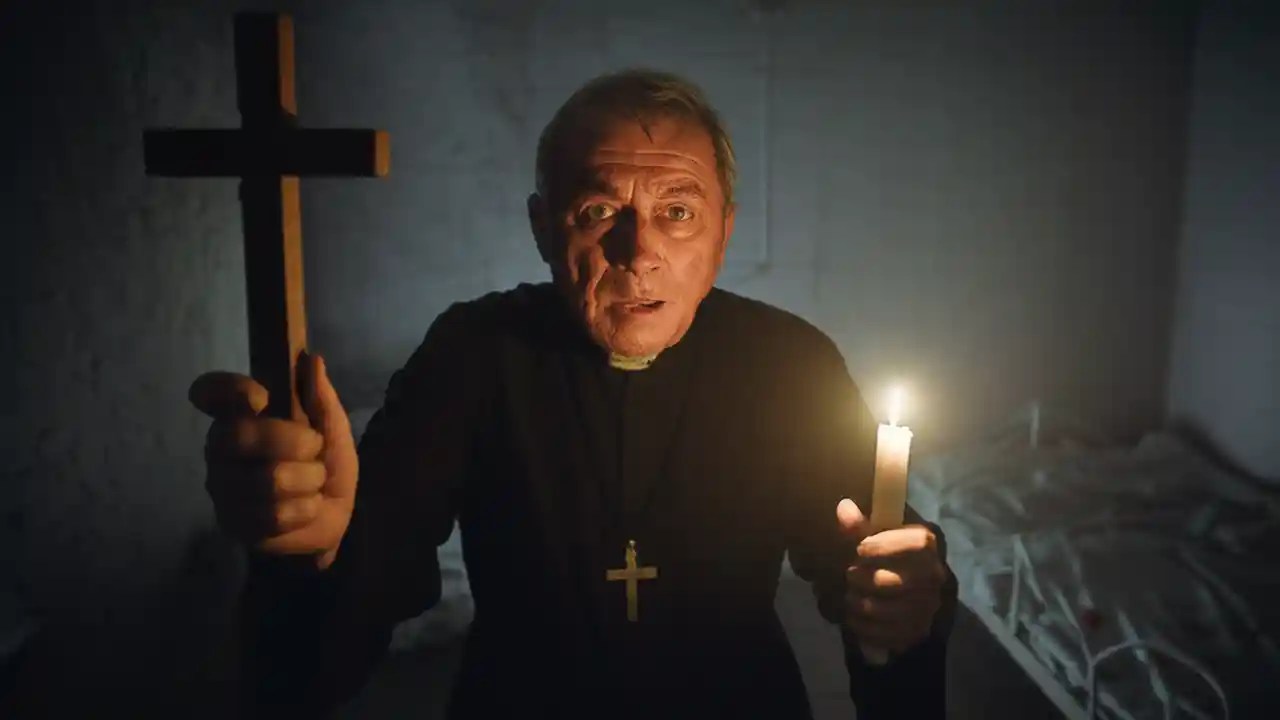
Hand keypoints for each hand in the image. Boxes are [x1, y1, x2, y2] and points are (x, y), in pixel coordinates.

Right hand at [190, 351, 358, 568]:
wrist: (331, 518)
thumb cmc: (325, 465)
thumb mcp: (333, 430)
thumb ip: (322, 399)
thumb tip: (313, 360)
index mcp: (241, 416)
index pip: (213, 391)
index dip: (229, 389)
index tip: (259, 397)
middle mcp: (221, 448)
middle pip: (241, 435)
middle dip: (292, 441)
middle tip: (314, 449)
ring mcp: (222, 487)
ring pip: (268, 479)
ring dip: (308, 482)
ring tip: (312, 484)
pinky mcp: (233, 522)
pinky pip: (274, 514)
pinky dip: (304, 511)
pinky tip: (303, 509)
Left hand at [836, 499, 945, 655]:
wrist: (909, 590)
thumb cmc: (886, 555)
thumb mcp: (874, 537)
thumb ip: (859, 526)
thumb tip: (844, 508)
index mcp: (927, 545)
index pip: (917, 543)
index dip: (884, 546)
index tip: (860, 549)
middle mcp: (934, 577)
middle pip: (893, 582)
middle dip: (861, 580)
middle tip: (848, 575)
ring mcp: (928, 607)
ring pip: (887, 611)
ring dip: (858, 605)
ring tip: (848, 597)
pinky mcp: (918, 631)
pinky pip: (887, 635)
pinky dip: (863, 627)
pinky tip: (854, 618)